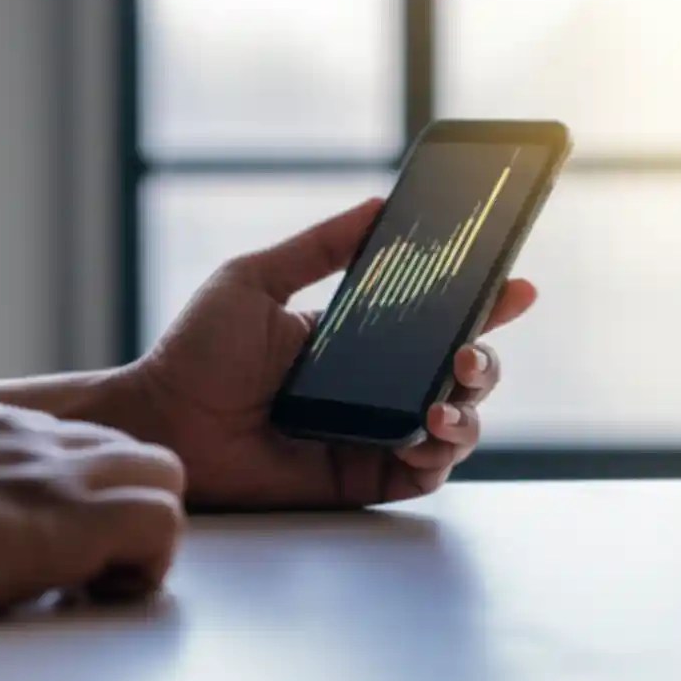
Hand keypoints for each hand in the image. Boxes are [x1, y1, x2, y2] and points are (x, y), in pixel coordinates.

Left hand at [124, 198, 536, 508]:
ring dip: (468, 412)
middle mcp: (377, 385)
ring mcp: (374, 432)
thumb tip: (380, 203)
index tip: (516, 285)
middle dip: (484, 361)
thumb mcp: (256, 280)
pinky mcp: (363, 477)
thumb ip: (319, 246)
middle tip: (465, 353)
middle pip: (461, 373)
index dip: (484, 304)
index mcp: (361, 338)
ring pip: (456, 425)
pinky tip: (427, 436)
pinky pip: (425, 473)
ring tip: (442, 405)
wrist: (164, 422)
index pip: (437, 319)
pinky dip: (440, 457)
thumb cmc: (196, 352)